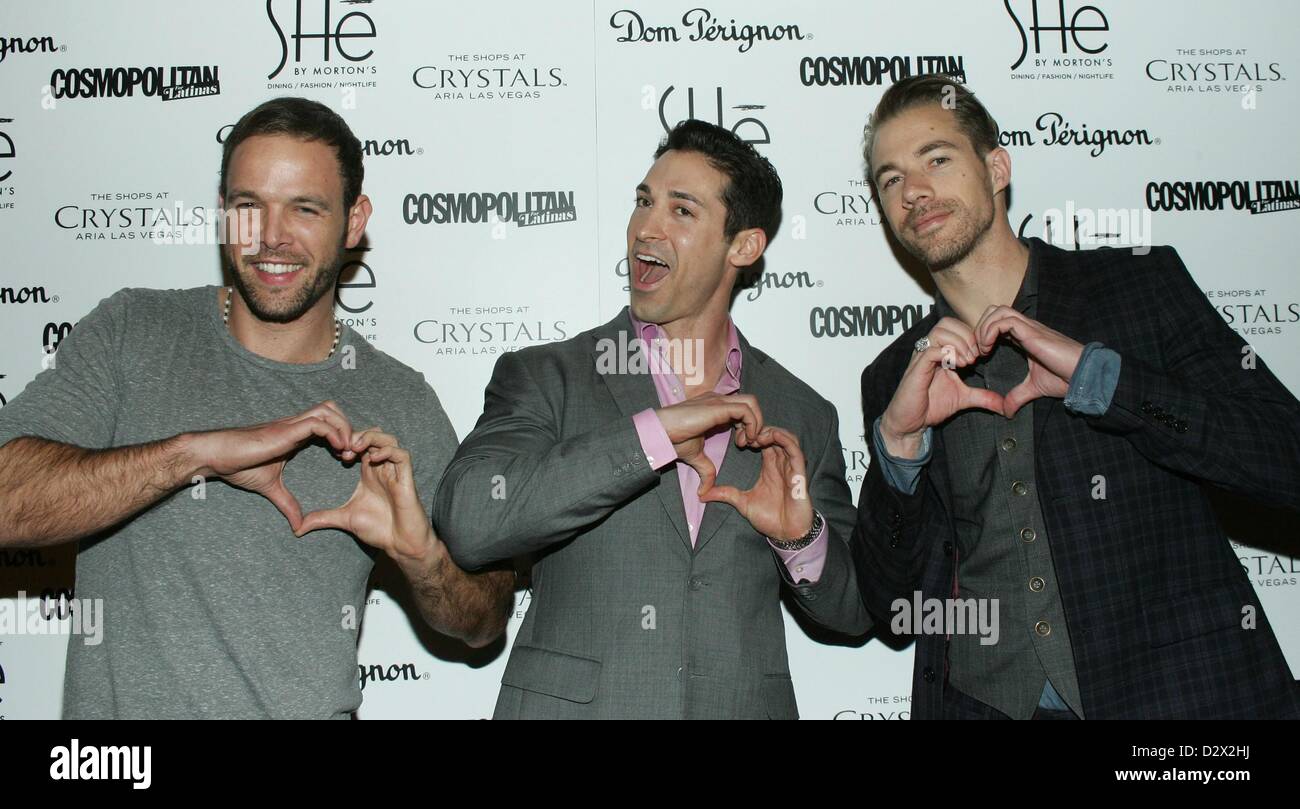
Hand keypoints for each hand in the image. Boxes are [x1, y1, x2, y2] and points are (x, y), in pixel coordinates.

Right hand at [193, 401, 356, 531]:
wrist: (216, 456)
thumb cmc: (239, 465)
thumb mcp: (271, 488)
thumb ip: (288, 504)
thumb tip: (298, 526)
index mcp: (295, 435)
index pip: (328, 423)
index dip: (343, 436)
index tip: (348, 458)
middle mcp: (296, 425)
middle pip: (332, 410)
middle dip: (348, 427)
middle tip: (352, 452)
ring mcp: (291, 424)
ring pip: (328, 410)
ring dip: (344, 427)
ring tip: (347, 451)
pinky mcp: (285, 429)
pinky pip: (317, 423)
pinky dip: (333, 432)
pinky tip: (338, 449)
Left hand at [295, 429, 436, 563]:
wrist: (400, 544)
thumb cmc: (379, 529)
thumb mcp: (345, 520)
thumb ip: (323, 518)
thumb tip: (297, 528)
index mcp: (369, 472)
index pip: (360, 444)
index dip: (346, 441)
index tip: (333, 451)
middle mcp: (382, 468)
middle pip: (374, 435)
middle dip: (358, 435)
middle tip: (343, 446)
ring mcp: (395, 472)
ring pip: (388, 439)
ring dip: (372, 439)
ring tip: (356, 448)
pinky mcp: (406, 478)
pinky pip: (401, 454)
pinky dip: (387, 451)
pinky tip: (372, 459)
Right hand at [655, 392, 762, 493]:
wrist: (661, 433)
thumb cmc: (674, 440)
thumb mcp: (696, 457)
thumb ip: (706, 469)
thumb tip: (705, 491)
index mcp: (715, 408)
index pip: (742, 410)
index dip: (748, 426)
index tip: (742, 445)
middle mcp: (719, 400)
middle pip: (750, 403)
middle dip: (755, 422)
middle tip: (748, 443)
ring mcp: (719, 401)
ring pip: (751, 403)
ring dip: (756, 423)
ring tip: (747, 442)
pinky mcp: (718, 406)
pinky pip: (746, 410)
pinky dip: (752, 424)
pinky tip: (744, 440)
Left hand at [700, 426, 813, 540]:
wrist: (786, 533)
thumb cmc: (770, 518)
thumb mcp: (743, 503)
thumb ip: (726, 494)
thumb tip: (703, 495)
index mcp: (769, 467)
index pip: (762, 441)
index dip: (751, 434)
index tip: (736, 438)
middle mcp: (780, 463)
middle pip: (773, 434)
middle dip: (758, 430)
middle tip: (743, 436)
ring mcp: (790, 466)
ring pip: (786, 437)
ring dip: (771, 432)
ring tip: (756, 436)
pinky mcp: (799, 472)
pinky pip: (795, 449)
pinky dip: (783, 439)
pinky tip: (769, 439)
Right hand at [880, 318, 1003, 456]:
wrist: (911, 423)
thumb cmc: (930, 406)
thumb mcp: (963, 398)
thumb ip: (982, 396)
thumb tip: (1003, 404)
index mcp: (939, 351)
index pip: (955, 326)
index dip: (971, 335)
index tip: (981, 354)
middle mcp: (929, 350)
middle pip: (946, 322)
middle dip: (966, 336)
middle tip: (975, 356)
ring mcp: (921, 358)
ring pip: (938, 331)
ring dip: (958, 344)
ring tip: (967, 362)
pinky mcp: (916, 369)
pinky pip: (931, 351)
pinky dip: (948, 355)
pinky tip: (957, 367)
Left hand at [974, 306, 1084, 416]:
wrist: (1081, 375)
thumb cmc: (1063, 378)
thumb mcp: (1034, 388)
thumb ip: (1017, 397)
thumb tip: (1006, 412)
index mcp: (1024, 337)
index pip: (997, 322)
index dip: (984, 334)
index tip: (981, 355)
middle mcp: (1025, 328)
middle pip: (995, 310)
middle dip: (980, 326)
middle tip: (978, 350)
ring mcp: (1029, 327)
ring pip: (998, 311)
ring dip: (984, 328)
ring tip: (983, 349)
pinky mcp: (1032, 332)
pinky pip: (1004, 321)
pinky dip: (990, 331)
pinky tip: (988, 349)